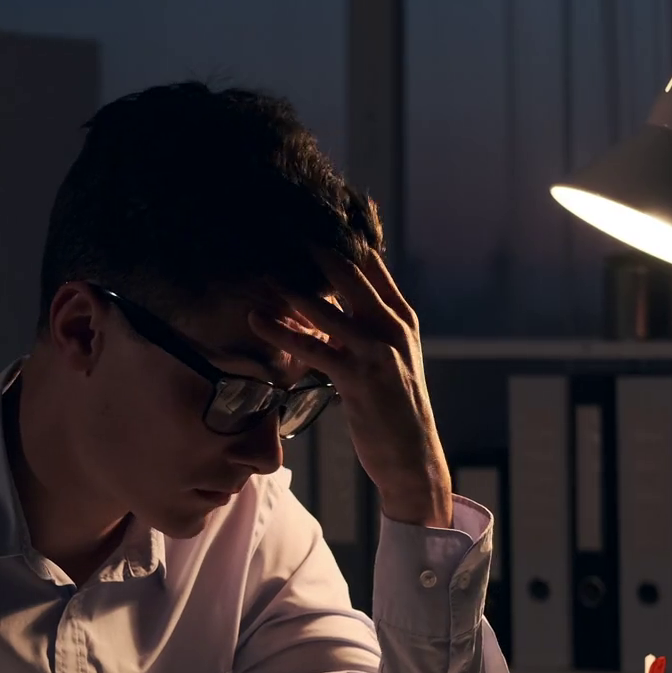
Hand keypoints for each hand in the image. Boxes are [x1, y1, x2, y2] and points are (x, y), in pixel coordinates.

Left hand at [247, 247, 453, 527]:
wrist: (414, 458)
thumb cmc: (394, 409)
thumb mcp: (387, 359)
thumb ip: (363, 328)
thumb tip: (325, 306)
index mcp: (401, 317)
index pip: (370, 263)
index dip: (340, 236)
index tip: (309, 215)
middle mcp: (393, 327)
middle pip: (350, 273)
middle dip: (314, 248)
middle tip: (280, 225)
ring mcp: (378, 351)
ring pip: (327, 308)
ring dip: (290, 287)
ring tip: (260, 267)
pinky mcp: (359, 378)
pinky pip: (313, 348)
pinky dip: (283, 332)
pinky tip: (258, 321)